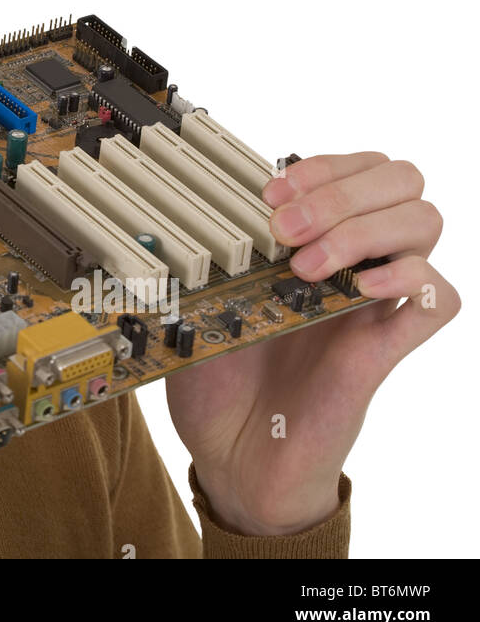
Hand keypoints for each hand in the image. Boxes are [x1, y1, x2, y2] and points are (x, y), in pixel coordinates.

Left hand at [164, 151, 457, 534]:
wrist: (230, 457)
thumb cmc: (216, 381)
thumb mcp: (194, 301)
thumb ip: (205, 255)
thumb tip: (184, 211)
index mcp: (307, 240)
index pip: (354, 166)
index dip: (322, 164)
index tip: (270, 190)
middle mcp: (349, 262)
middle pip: (400, 180)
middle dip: (343, 187)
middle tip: (286, 228)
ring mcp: (372, 303)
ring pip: (424, 222)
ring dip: (365, 228)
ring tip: (308, 266)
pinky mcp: (386, 349)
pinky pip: (437, 296)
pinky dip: (408, 277)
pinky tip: (357, 289)